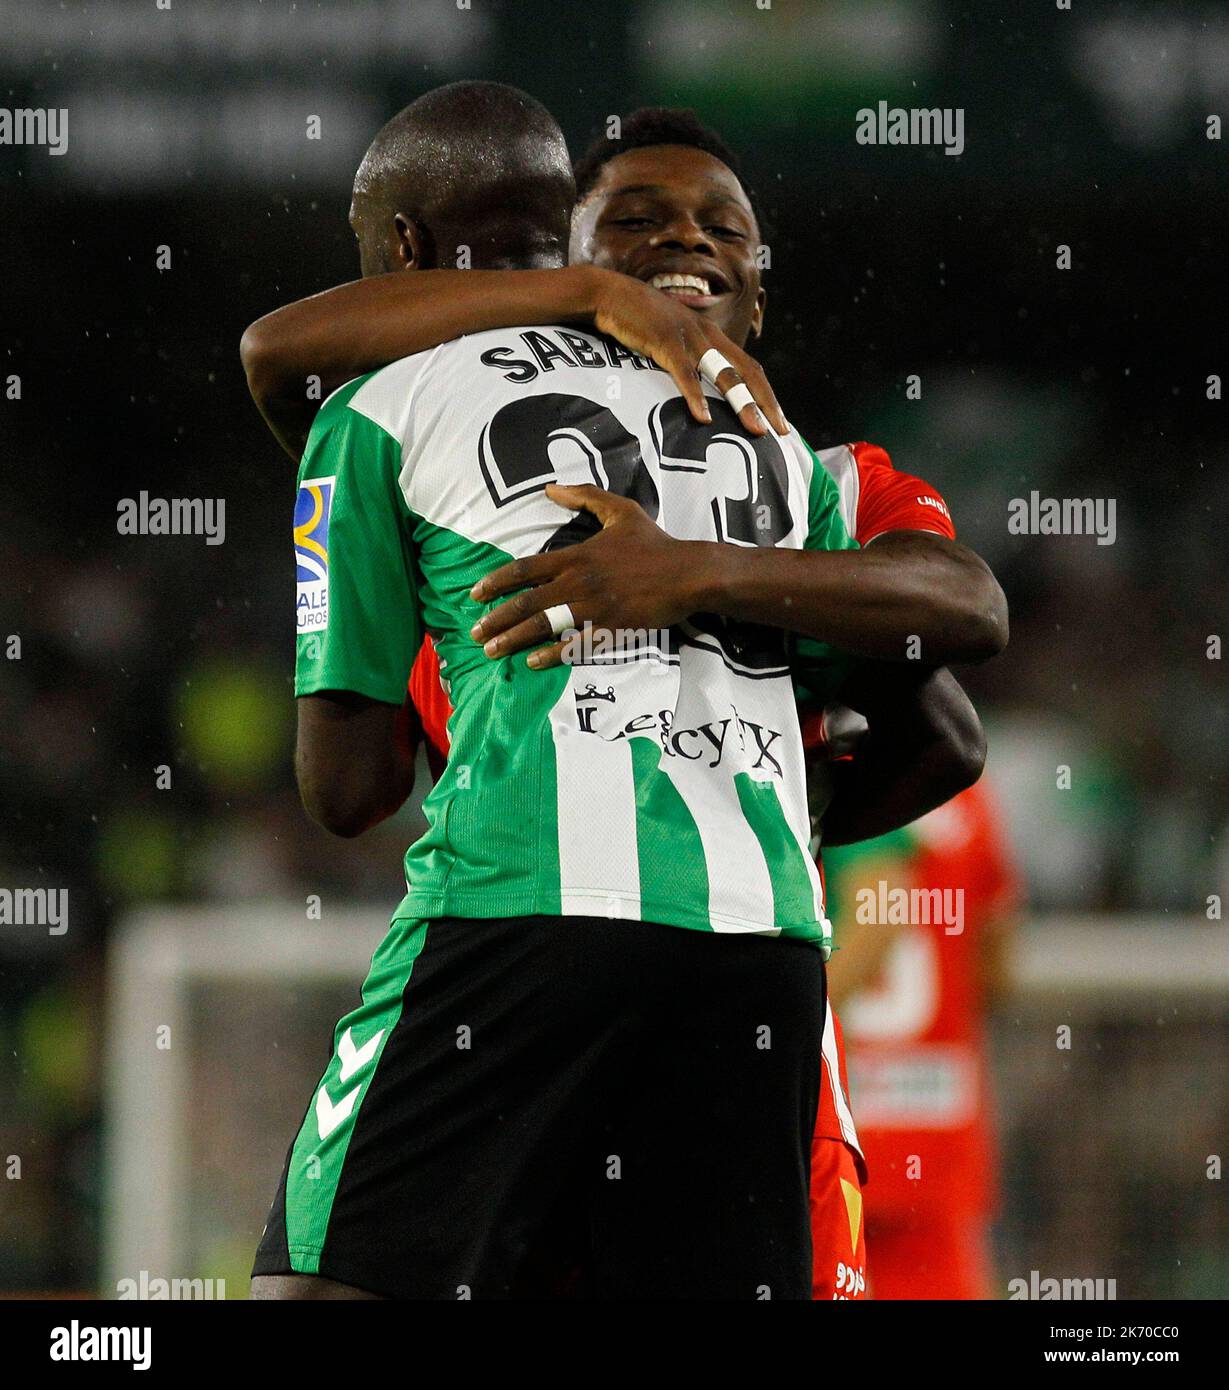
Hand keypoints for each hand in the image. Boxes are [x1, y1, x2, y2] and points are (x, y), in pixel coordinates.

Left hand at [469, 484, 706, 668]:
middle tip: (476, 633)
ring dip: (514, 640)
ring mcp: (593, 608)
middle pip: (526, 603)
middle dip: (496, 620)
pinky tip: (533, 662)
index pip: (525, 569)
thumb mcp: (620, 510)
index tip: (475, 595)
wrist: (688, 573)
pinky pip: (574, 645)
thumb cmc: (654, 543)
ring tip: (493, 651)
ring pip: (543, 626)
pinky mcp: (610, 629)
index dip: (496, 582)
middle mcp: (578, 582)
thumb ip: (584, 497)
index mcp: (576, 556)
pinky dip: (551, 655)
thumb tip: (550, 489)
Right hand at [590, 270, 787, 437]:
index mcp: (711, 336)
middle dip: (766, 402)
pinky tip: (704, 417)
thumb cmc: (637, 322)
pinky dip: (696, 396)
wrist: (609, 295)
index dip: (766, 394)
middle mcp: (707, 335)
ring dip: (742, 403)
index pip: (749, 367)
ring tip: (755, 429)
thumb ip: (687, 360)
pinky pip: (685, 373)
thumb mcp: (670, 342)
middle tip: (780, 431)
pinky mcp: (665, 341)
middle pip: (747, 371)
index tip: (777, 421)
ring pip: (724, 373)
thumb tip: (695, 392)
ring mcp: (688, 337)